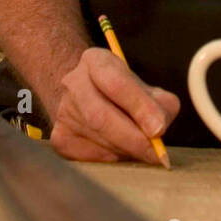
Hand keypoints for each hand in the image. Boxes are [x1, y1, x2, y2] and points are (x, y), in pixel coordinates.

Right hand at [49, 47, 179, 162]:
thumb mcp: (146, 89)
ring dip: (126, 151)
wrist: (89, 99)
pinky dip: (113, 159)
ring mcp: (63, 111)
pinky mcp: (60, 137)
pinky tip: (120, 150)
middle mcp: (73, 82)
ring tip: (140, 148)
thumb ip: (160, 105)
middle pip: (101, 116)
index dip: (139, 108)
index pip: (116, 84)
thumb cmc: (125, 95)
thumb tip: (158, 128)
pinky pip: (91, 157)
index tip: (159, 129)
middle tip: (156, 154)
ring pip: (98, 140)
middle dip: (133, 139)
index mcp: (95, 61)